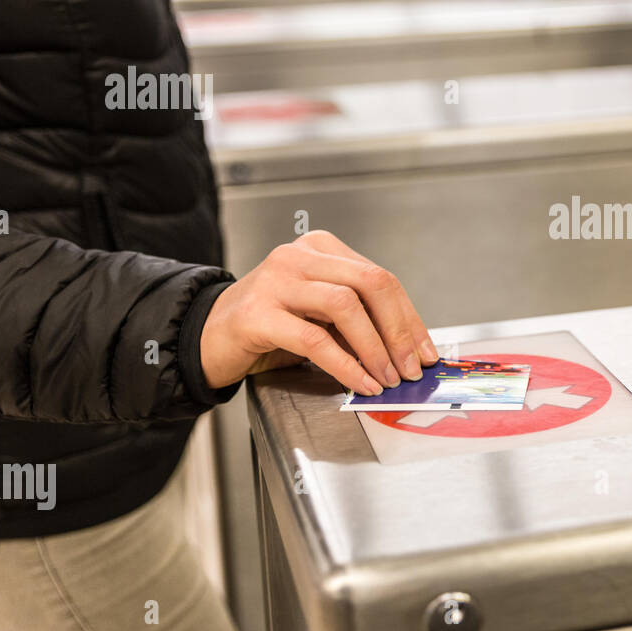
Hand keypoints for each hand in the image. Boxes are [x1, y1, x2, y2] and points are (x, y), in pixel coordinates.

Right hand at [199, 230, 437, 393]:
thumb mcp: (321, 315)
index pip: (381, 278)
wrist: (206, 336)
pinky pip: (314, 339)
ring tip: (386, 378)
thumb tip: (409, 350)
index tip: (425, 352)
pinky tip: (359, 381)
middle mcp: (299, 255)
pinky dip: (344, 364)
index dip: (409, 318)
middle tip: (410, 368)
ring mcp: (276, 280)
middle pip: (370, 284)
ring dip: (374, 348)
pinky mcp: (257, 314)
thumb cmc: (270, 326)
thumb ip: (360, 321)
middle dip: (399, 330)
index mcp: (321, 248)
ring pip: (345, 306)